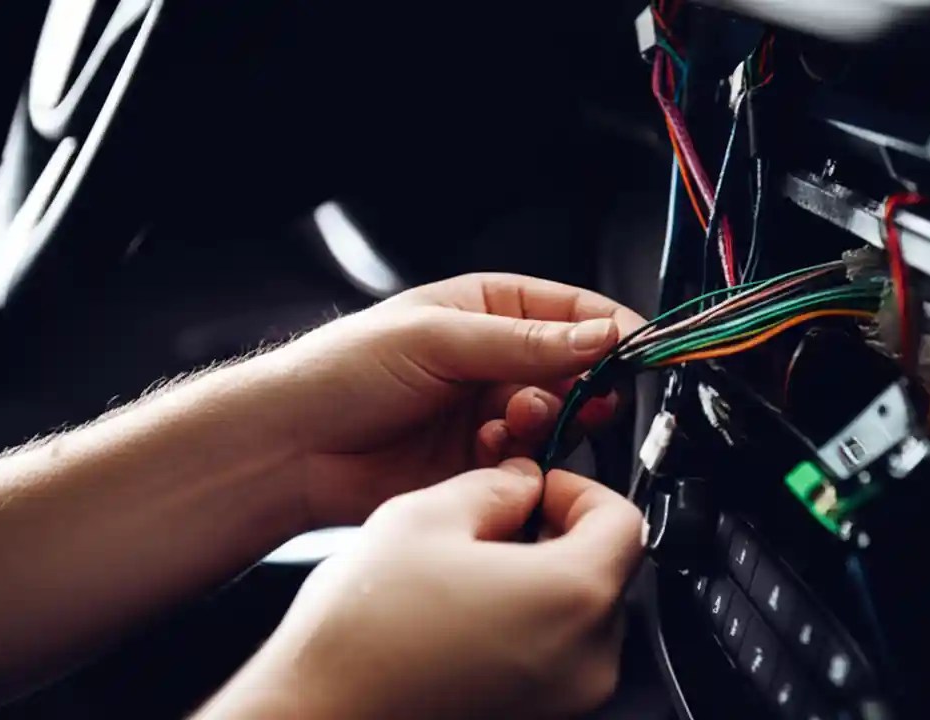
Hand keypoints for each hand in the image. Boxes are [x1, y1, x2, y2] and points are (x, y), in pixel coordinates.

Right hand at [200, 459, 644, 719]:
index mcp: (574, 597)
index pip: (623, 519)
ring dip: (539, 580)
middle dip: (556, 533)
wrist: (316, 718)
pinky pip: (554, 656)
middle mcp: (587, 658)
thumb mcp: (424, 517)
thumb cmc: (361, 638)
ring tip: (468, 573)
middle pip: (605, 569)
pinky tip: (461, 616)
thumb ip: (494, 485)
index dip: (578, 488)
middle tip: (496, 523)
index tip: (537, 487)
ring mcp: (566, 700)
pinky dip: (525, 626)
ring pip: (578, 613)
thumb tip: (521, 480)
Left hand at [259, 273, 644, 526]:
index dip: (611, 331)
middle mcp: (496, 361)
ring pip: (559, 422)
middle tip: (581, 400)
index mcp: (488, 310)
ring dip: (545, 426)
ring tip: (509, 426)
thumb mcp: (438, 339)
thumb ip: (525, 343)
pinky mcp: (482, 466)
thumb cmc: (342, 372)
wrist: (291, 450)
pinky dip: (521, 462)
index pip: (573, 312)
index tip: (638, 353)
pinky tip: (489, 454)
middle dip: (583, 387)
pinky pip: (531, 465)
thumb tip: (601, 335)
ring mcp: (491, 415)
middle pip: (577, 371)